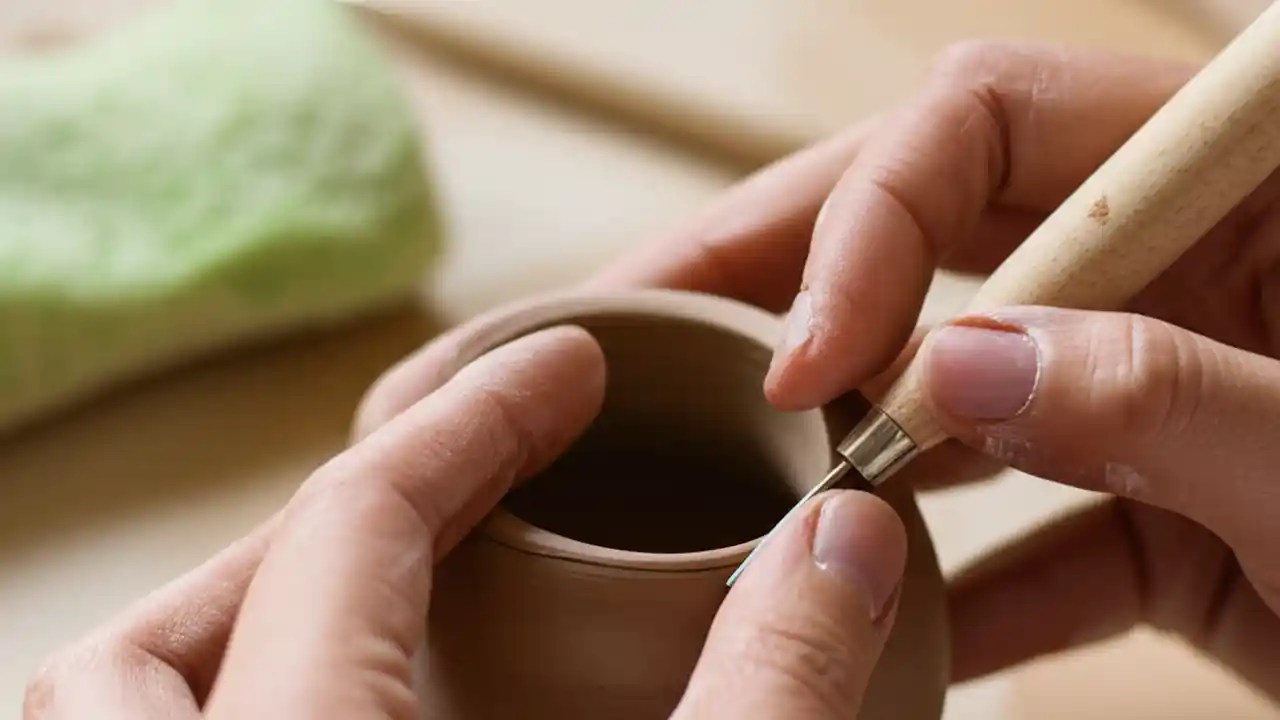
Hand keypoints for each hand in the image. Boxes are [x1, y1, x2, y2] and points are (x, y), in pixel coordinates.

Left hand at [26, 327, 907, 718]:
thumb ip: (768, 688)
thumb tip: (844, 543)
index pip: (359, 532)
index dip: (478, 422)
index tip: (565, 368)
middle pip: (148, 641)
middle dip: (297, 530)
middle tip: (426, 495)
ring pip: (108, 717)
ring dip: (209, 635)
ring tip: (343, 604)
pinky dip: (221, 710)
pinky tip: (336, 710)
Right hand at [592, 41, 1279, 696]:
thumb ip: (1169, 399)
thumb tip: (954, 367)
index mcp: (1248, 184)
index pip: (990, 122)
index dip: (868, 224)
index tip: (795, 362)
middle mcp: (1194, 267)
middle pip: (939, 223)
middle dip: (794, 276)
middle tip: (655, 322)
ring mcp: (1172, 389)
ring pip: (970, 381)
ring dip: (869, 443)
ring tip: (744, 484)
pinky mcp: (1178, 511)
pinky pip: (1042, 531)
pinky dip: (973, 592)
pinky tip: (901, 635)